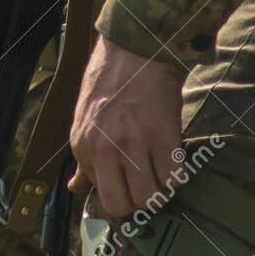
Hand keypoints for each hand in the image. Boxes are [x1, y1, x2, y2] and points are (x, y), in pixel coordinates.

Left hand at [69, 38, 184, 218]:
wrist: (135, 49)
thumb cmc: (110, 83)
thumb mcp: (85, 121)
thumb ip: (83, 159)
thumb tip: (76, 188)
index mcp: (83, 148)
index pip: (102, 199)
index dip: (122, 198)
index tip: (132, 189)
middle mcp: (105, 150)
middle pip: (123, 206)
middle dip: (139, 203)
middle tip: (149, 186)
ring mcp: (133, 144)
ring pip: (151, 197)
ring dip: (161, 191)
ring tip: (163, 173)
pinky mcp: (162, 136)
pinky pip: (174, 177)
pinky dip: (178, 175)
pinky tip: (175, 160)